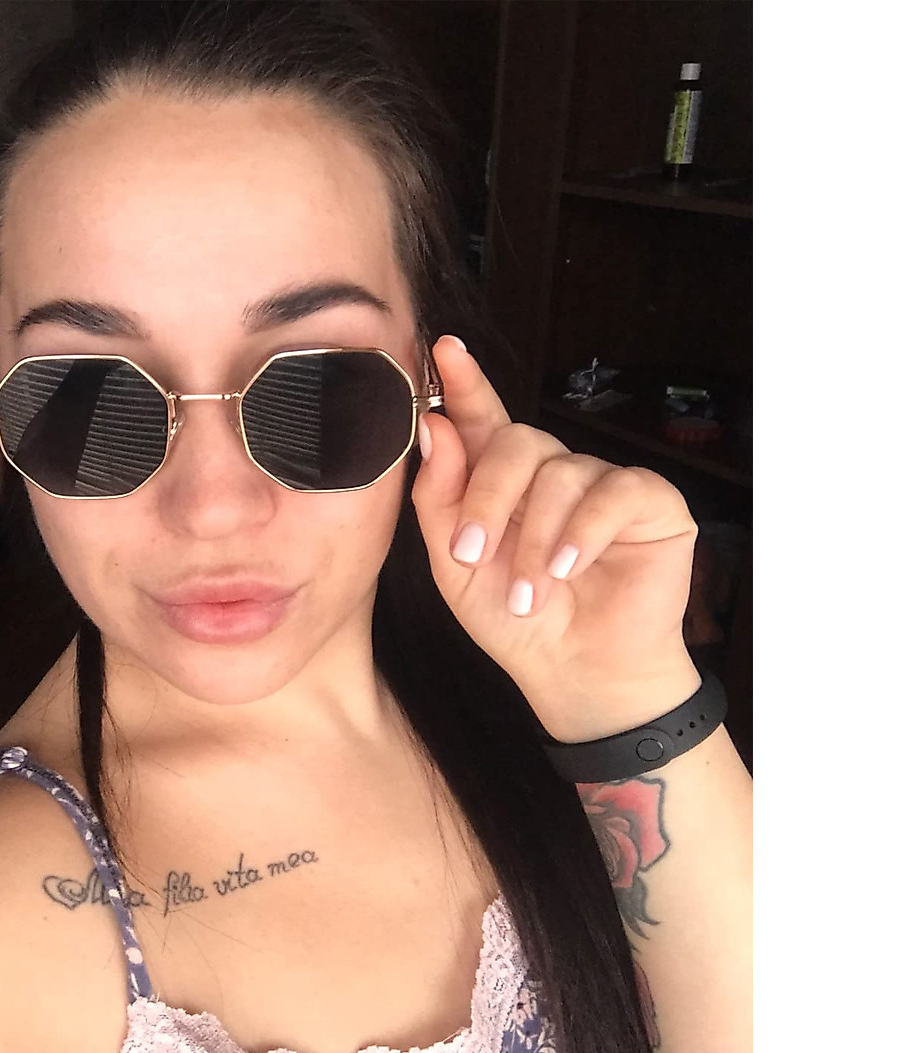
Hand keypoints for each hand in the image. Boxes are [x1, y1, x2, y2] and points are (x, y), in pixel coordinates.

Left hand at [410, 336, 701, 742]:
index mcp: (503, 483)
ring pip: (561, 473)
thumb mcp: (457, 566)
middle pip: (517, 442)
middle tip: (472, 555)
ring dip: (535, 539)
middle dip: (487, 499)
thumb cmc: (516, 621)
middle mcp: (553, 473)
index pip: (483, 421)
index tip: (443, 350)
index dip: (465, 385)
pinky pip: (615, 491)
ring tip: (531, 593)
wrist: (574, 673)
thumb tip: (433, 428)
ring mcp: (601, 484)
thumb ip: (440, 499)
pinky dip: (583, 530)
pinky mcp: (650, 502)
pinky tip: (568, 567)